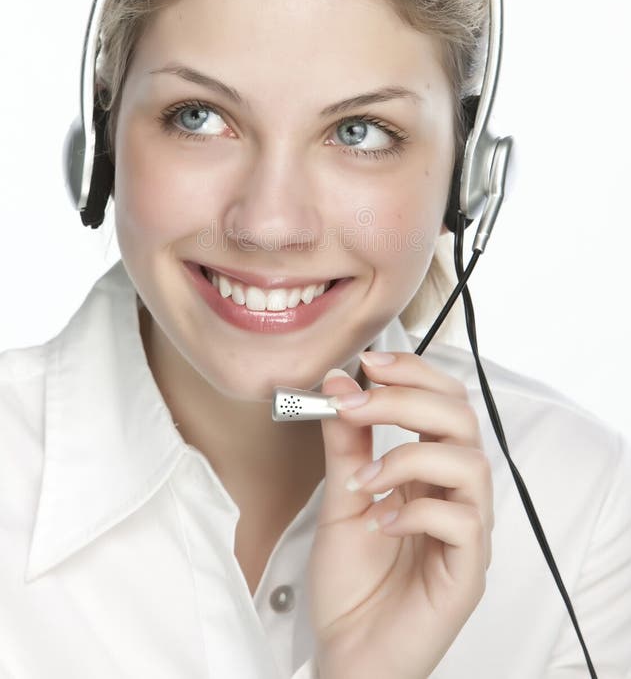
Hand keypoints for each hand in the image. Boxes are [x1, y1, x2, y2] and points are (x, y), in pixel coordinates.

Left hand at [308, 351, 493, 678]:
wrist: (349, 652)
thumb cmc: (352, 580)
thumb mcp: (340, 497)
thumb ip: (346, 441)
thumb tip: (339, 382)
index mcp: (431, 471)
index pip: (444, 401)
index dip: (414, 373)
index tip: (369, 363)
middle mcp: (455, 494)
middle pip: (462, 419)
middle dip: (407, 399)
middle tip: (359, 402)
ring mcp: (467, 532)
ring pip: (471, 464)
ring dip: (409, 457)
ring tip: (366, 480)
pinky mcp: (467, 571)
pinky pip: (464, 522)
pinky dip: (416, 511)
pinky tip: (382, 524)